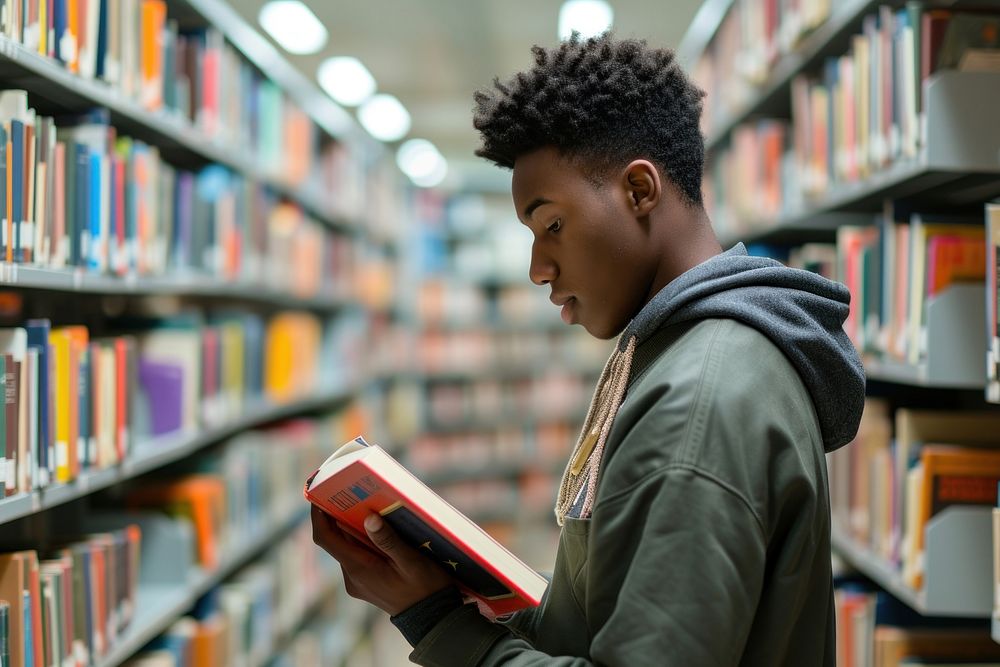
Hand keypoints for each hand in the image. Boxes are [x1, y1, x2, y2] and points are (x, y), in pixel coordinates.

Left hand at [311, 505, 455, 614]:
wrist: (433, 620)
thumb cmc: (426, 589)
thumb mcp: (412, 562)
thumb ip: (389, 541)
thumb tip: (369, 518)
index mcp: (359, 569)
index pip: (326, 538)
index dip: (318, 515)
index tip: (319, 495)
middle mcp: (352, 576)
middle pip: (336, 540)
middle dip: (340, 516)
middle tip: (349, 492)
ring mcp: (357, 582)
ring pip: (347, 548)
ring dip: (354, 528)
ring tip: (368, 505)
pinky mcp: (366, 584)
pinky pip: (357, 556)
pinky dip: (363, 541)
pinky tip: (379, 529)